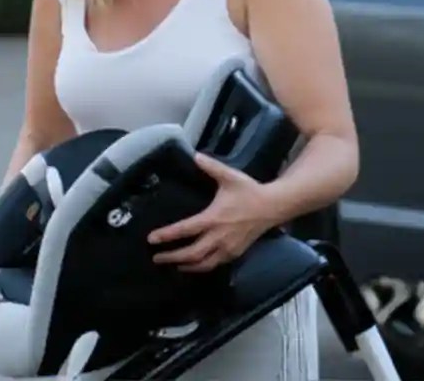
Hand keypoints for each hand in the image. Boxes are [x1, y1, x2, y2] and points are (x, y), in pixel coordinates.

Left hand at [148, 153, 282, 272]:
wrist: (272, 207)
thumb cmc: (249, 191)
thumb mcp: (229, 176)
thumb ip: (211, 166)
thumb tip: (195, 155)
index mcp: (214, 218)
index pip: (185, 229)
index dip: (167, 235)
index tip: (151, 239)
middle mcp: (218, 236)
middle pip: (191, 253)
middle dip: (172, 257)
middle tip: (156, 258)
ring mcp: (227, 248)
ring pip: (203, 264)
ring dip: (185, 266)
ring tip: (173, 266)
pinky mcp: (235, 253)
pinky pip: (215, 264)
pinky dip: (202, 267)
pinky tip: (194, 265)